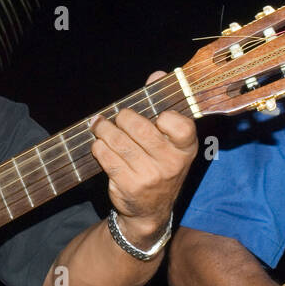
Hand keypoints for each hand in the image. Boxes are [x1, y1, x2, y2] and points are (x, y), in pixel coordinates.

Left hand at [89, 70, 197, 244]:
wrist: (150, 211)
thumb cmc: (159, 165)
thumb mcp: (169, 141)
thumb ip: (163, 106)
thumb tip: (157, 74)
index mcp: (186, 149)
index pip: (180, 125)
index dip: (165, 116)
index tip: (156, 116)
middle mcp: (171, 164)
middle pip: (140, 128)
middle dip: (123, 118)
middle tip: (116, 117)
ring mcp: (150, 176)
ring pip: (119, 141)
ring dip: (104, 129)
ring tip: (99, 125)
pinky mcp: (128, 186)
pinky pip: (106, 157)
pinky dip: (99, 147)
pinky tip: (99, 144)